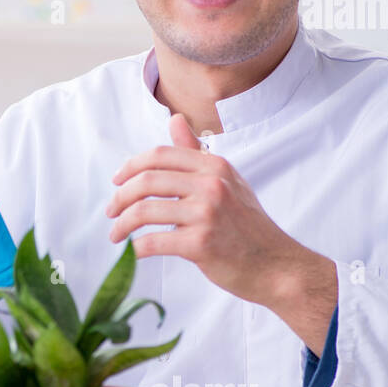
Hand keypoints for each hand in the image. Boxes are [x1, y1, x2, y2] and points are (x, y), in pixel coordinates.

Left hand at [105, 115, 335, 349]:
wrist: (277, 266)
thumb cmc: (248, 226)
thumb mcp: (227, 181)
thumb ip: (196, 152)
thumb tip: (174, 119)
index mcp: (214, 166)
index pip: (159, 156)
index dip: (130, 167)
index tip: (116, 182)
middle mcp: (211, 184)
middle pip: (146, 181)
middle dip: (120, 197)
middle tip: (110, 211)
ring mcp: (206, 214)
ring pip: (144, 211)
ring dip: (122, 225)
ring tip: (115, 235)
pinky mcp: (201, 244)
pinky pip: (154, 242)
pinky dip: (136, 248)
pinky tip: (133, 252)